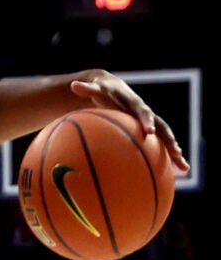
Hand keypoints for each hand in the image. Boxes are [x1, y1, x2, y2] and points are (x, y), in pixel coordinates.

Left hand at [72, 75, 190, 171]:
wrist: (113, 89)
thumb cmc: (101, 92)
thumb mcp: (94, 89)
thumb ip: (86, 89)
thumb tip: (74, 85)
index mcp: (134, 104)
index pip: (142, 112)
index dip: (146, 121)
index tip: (149, 133)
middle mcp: (146, 114)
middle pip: (162, 127)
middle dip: (169, 140)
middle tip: (176, 153)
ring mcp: (149, 123)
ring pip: (165, 138)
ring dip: (174, 152)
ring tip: (184, 168)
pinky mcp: (148, 132)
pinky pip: (158, 146)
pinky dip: (166, 158)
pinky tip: (174, 175)